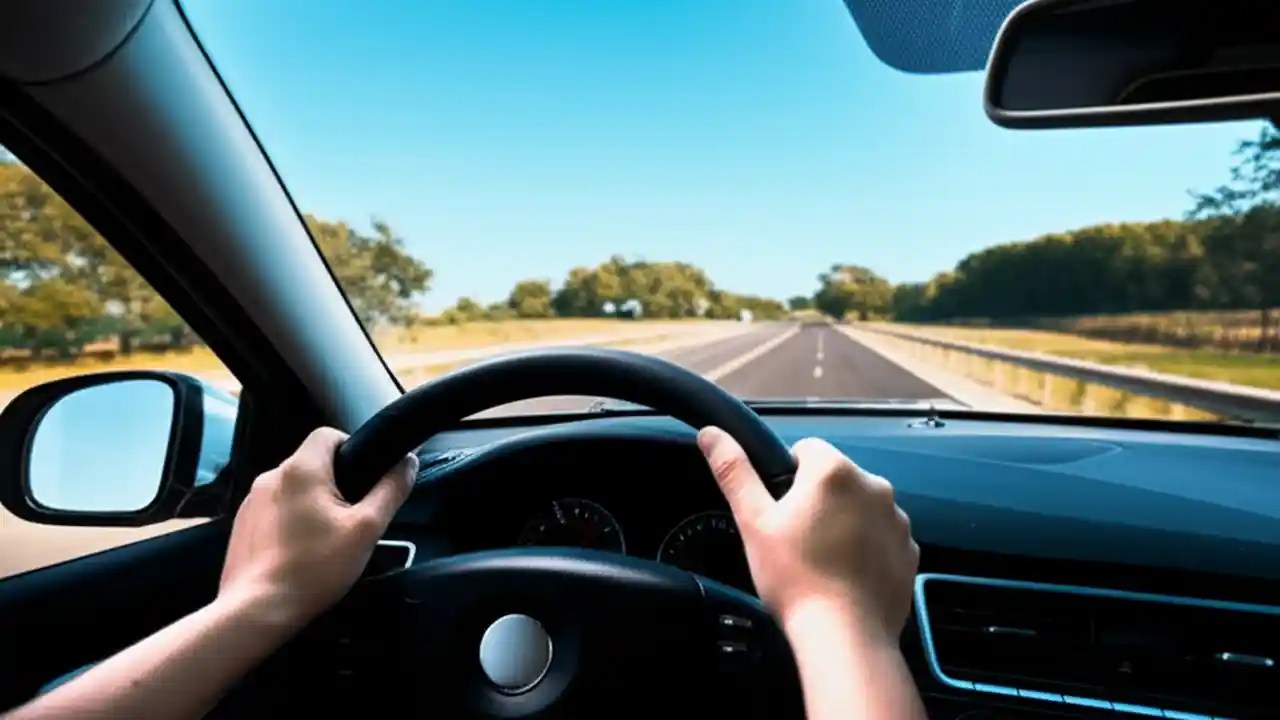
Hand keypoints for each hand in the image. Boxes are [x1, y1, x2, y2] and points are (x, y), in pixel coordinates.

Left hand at [218, 427, 418, 628]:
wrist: (257, 610)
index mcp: (301, 468)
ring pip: (293, 488)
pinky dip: (289, 520)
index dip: (352, 449)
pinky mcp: (240, 525)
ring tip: (324, 539)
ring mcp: (250, 501)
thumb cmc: (316, 567)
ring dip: (311, 502)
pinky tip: (298, 551)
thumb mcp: (366, 530)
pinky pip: (274, 509)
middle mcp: (270, 476)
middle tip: (351, 518)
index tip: (365, 481)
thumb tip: (408, 461)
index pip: (328, 434)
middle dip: (335, 482)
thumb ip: (390, 490)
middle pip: (311, 462)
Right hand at [697, 427, 917, 643]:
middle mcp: (874, 486)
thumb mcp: (753, 522)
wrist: (845, 636)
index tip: (779, 512)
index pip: (806, 450)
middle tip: (796, 540)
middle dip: (818, 500)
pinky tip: (848, 575)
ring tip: (823, 561)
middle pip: (836, 479)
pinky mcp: (909, 551)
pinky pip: (882, 537)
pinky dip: (867, 548)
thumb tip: (711, 433)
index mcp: (834, 470)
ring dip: (845, 522)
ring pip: (861, 507)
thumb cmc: (794, 575)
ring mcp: (897, 520)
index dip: (787, 478)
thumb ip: (733, 471)